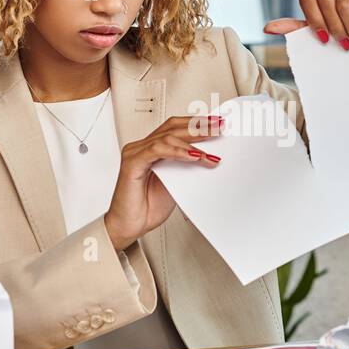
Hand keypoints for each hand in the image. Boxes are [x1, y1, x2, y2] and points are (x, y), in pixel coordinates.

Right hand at [104, 115, 222, 251]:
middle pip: (172, 127)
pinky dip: (177, 152)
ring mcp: (135, 153)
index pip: (175, 127)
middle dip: (199, 126)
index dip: (196, 122)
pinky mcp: (132, 163)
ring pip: (167, 137)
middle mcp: (142, 147)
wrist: (130, 226)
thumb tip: (210, 157)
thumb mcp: (176, 183)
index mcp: (151, 149)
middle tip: (219, 127)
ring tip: (211, 149)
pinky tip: (193, 156)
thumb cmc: (148, 207)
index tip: (217, 123)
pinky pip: (157, 150)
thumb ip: (187, 167)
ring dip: (193, 141)